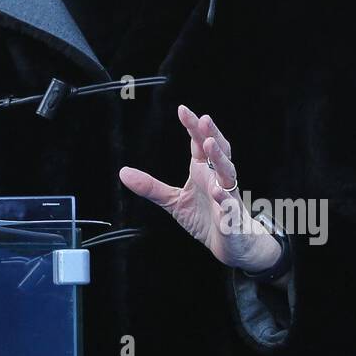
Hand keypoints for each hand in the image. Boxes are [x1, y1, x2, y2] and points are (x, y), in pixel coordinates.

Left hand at [119, 105, 280, 273]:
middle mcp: (218, 179)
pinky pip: (231, 208)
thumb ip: (151, 186)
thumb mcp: (174, 201)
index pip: (200, 145)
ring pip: (228, 173)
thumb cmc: (207, 217)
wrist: (233, 245)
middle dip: (211, 134)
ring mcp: (228, 197)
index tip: (183, 110)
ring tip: (209, 145)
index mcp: (204, 171)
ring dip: (220, 158)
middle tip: (203, 119)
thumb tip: (123, 172)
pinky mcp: (232, 219)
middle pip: (218, 151)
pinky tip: (218, 193)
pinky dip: (226, 201)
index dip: (193, 127)